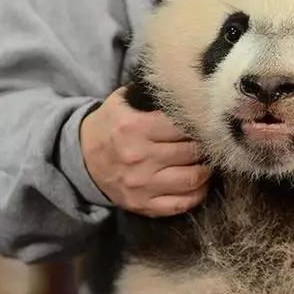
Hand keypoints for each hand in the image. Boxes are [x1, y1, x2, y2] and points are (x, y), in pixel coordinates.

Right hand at [80, 87, 210, 216]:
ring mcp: (142, 184)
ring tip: (206, 161)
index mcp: (135, 127)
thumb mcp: (124, 102)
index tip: (205, 122)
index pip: (183, 124)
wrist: (82, 159)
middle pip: (192, 151)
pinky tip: (199, 183)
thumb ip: (154, 96)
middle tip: (211, 142)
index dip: (198, 123)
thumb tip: (189, 89)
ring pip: (193, 178)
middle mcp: (139, 157)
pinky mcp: (144, 204)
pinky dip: (198, 193)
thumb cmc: (111, 126)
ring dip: (206, 170)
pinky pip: (182, 203)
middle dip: (206, 146)